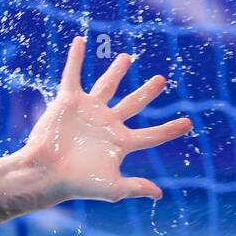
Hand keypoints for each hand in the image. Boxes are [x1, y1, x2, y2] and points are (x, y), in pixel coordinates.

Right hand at [22, 37, 192, 202]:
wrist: (46, 173)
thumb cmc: (78, 184)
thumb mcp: (112, 188)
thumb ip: (136, 187)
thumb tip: (159, 194)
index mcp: (119, 143)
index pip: (151, 135)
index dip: (169, 129)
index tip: (188, 123)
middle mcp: (107, 124)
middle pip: (133, 103)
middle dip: (148, 91)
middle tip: (162, 80)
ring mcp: (89, 111)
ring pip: (107, 85)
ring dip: (116, 71)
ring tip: (127, 58)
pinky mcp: (69, 101)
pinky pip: (73, 74)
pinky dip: (75, 58)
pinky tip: (80, 41)